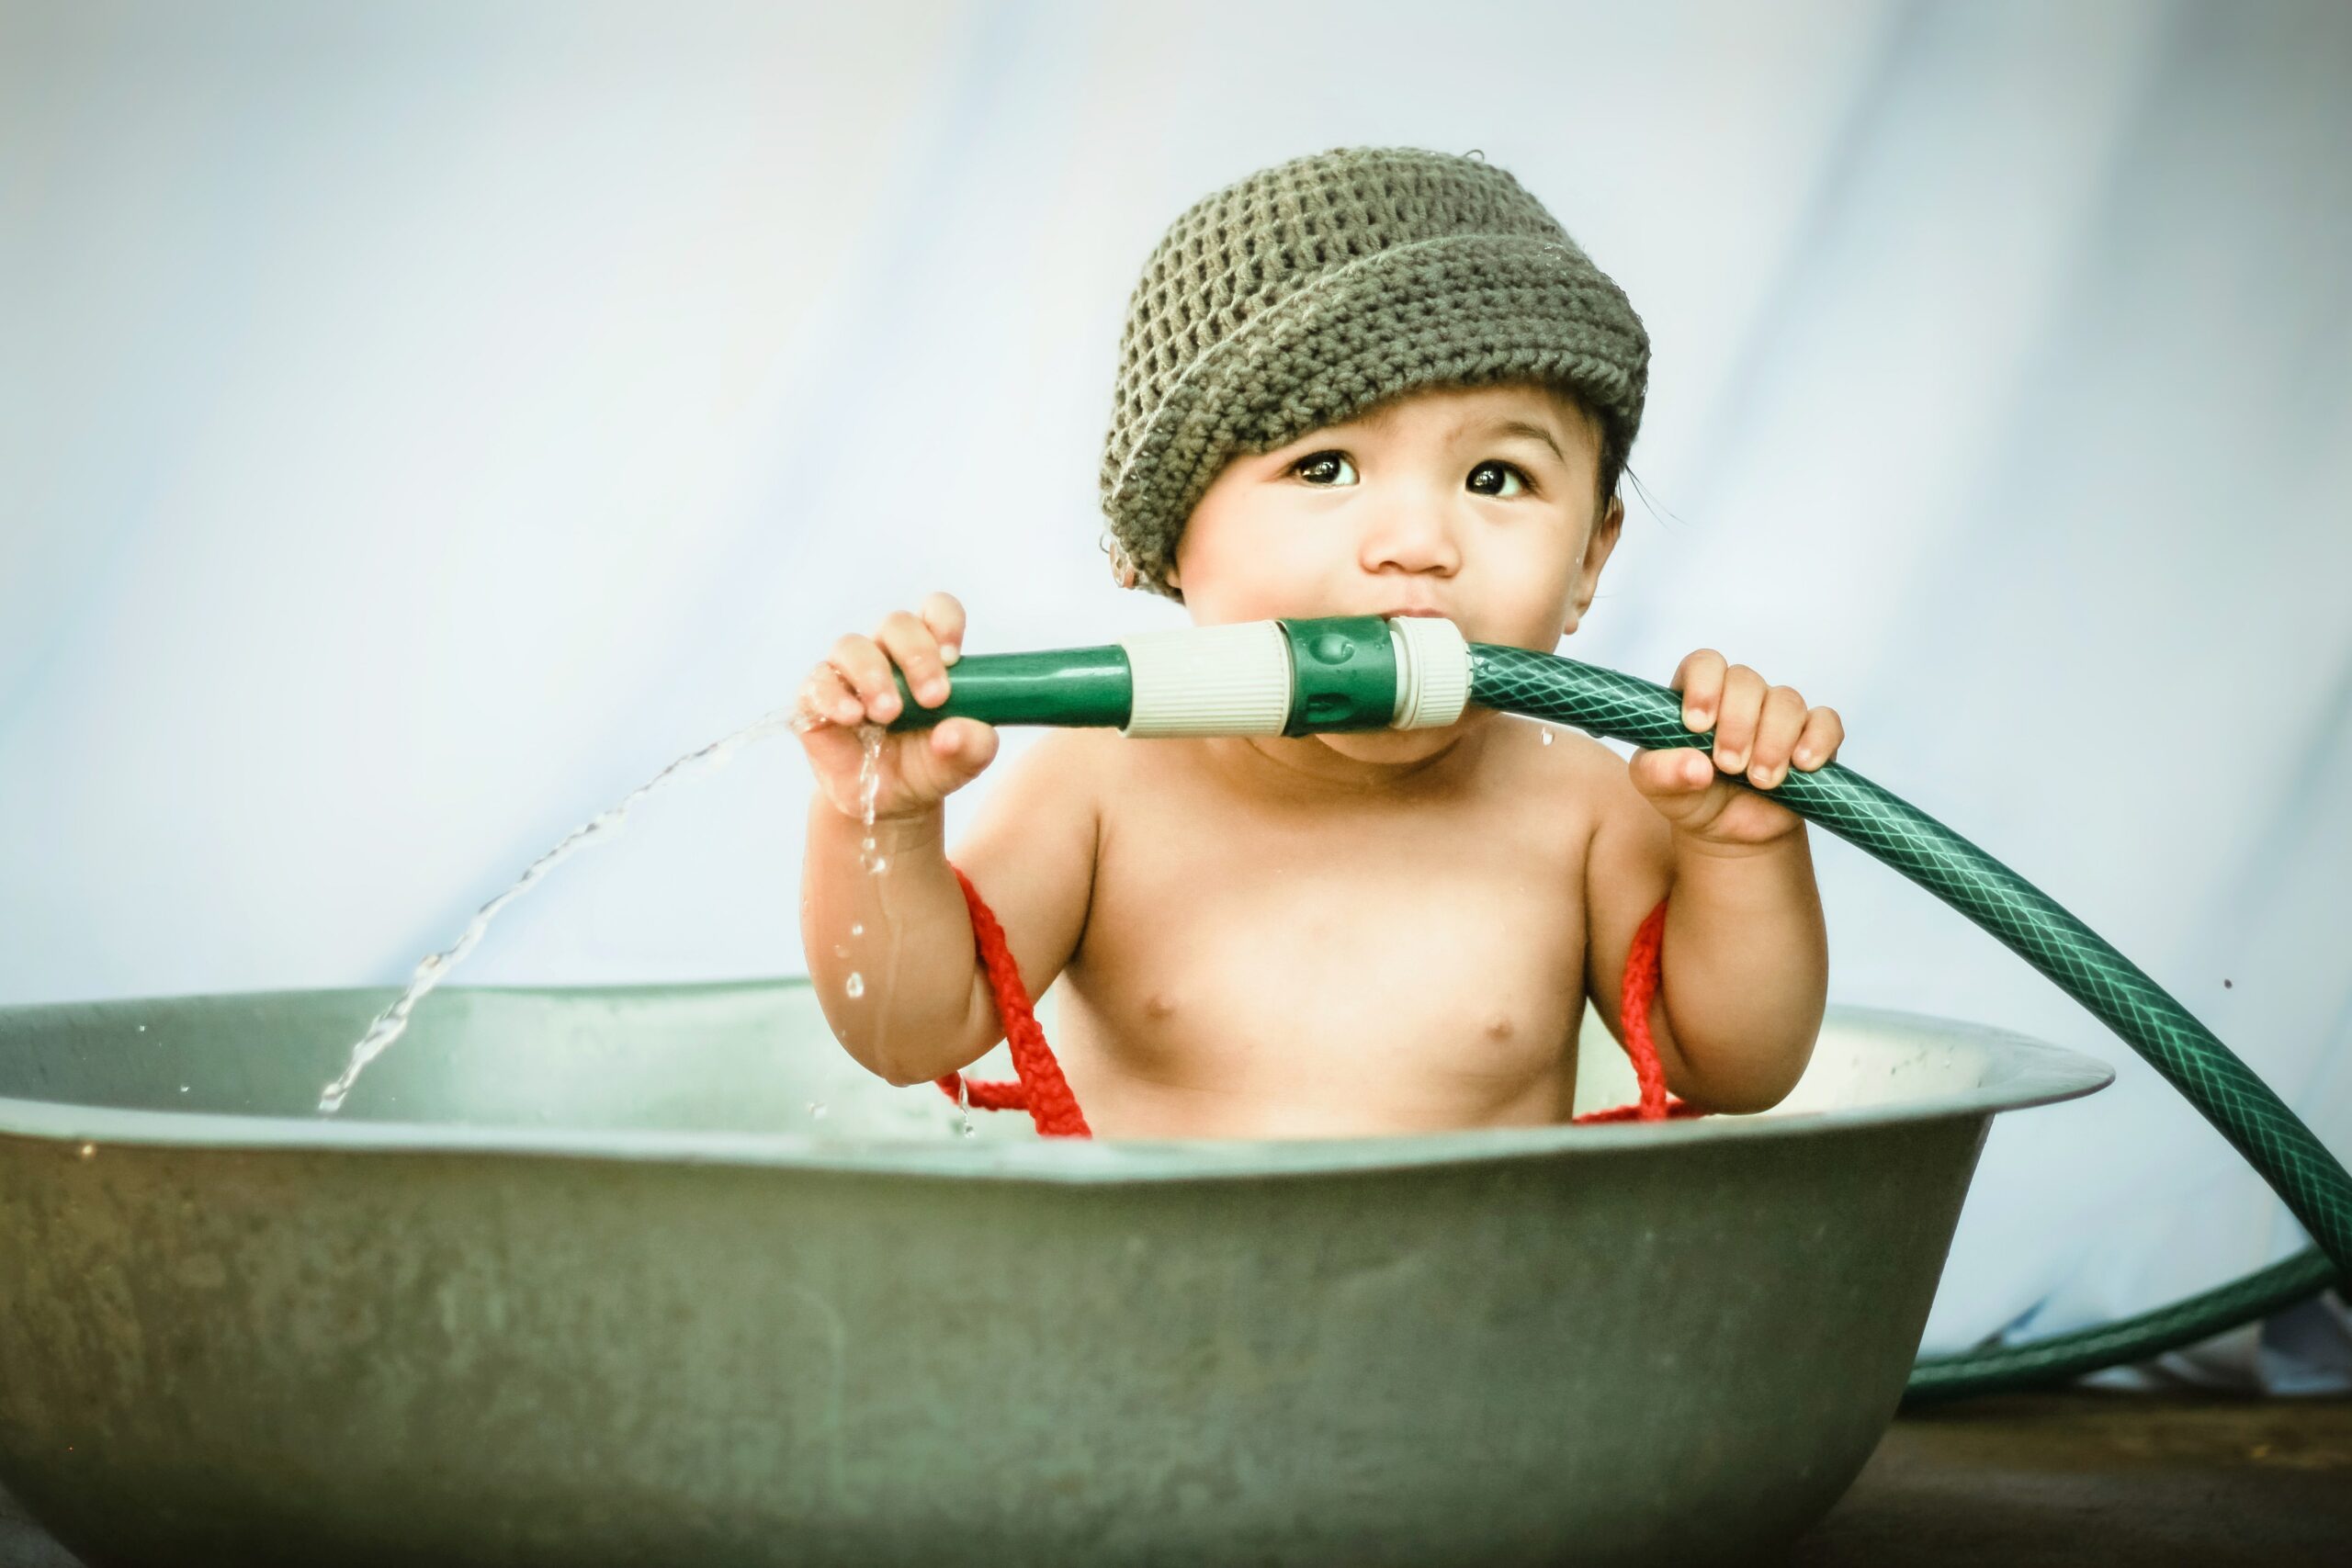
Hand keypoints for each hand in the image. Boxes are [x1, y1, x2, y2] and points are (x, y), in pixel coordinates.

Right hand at [795, 591, 997, 820]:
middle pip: (897, 624)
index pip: (936, 611)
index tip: (954, 658)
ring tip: (889, 713)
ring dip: (873, 675)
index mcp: (928, 654)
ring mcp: (848, 672)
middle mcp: (887, 653)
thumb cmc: (929, 765)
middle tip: (933, 698)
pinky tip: (852, 716)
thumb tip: (952, 734)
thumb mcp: (963, 760)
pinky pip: (816, 683)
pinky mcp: (815, 698)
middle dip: (918, 656)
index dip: (945, 623)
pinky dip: (834, 697)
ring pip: (852, 646)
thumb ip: (973, 744)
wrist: (890, 801)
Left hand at [1628, 649, 1843, 849]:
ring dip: (1773, 741)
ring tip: (1760, 780)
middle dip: (1738, 724)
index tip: (1698, 726)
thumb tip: (1695, 767)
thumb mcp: (1658, 789)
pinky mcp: (1812, 737)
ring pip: (1786, 701)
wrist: (1728, 831)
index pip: (1705, 664)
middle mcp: (1739, 696)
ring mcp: (1778, 714)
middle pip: (1746, 680)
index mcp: (1698, 694)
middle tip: (1728, 765)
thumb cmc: (1688, 795)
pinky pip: (1826, 722)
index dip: (1704, 686)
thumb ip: (1660, 774)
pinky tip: (1802, 764)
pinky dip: (1817, 740)